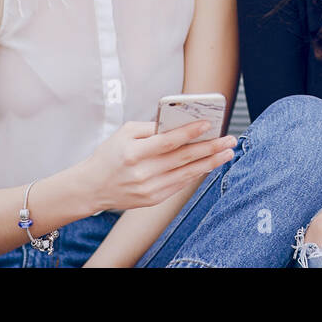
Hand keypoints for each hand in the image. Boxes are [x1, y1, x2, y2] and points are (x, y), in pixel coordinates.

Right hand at [76, 119, 235, 213]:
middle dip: (210, 148)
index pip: (168, 141)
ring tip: (227, 153)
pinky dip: (196, 173)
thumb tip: (180, 122)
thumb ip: (151, 128)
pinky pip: (180, 184)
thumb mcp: (125, 133)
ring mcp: (149, 189)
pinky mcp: (153, 199)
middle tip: (229, 140)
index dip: (191, 132)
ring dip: (210, 162)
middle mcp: (143, 172)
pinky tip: (209, 164)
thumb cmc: (109, 155)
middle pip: (183, 158)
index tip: (209, 124)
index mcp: (134, 152)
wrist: (92, 187)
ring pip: (187, 174)